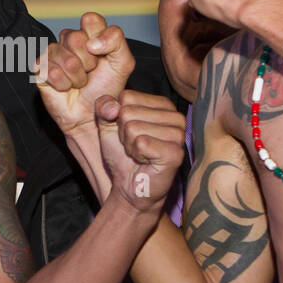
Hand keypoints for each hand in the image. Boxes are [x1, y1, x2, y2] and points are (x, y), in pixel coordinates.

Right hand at [35, 12, 133, 136]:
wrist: (91, 115)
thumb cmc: (106, 88)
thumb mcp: (123, 62)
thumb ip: (116, 41)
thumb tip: (91, 43)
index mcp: (90, 33)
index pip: (90, 19)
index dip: (99, 39)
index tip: (103, 56)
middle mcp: (70, 39)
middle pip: (75, 37)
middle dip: (88, 62)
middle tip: (90, 73)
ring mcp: (53, 53)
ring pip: (63, 57)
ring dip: (76, 76)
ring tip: (79, 83)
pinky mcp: (39, 67)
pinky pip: (50, 70)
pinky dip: (63, 84)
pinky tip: (66, 88)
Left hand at [96, 91, 185, 213]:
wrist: (129, 186)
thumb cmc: (122, 155)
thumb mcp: (107, 124)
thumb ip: (104, 106)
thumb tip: (113, 108)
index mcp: (163, 104)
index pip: (126, 97)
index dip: (119, 118)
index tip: (129, 133)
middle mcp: (175, 116)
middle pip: (128, 112)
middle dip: (124, 133)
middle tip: (135, 146)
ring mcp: (178, 134)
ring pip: (133, 128)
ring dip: (130, 145)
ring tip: (141, 154)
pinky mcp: (175, 153)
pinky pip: (141, 143)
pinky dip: (137, 154)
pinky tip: (146, 161)